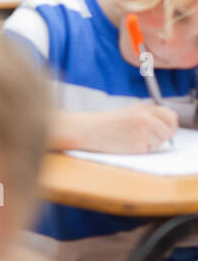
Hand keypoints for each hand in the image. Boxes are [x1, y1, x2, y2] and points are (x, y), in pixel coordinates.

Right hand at [58, 103, 177, 152]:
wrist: (89, 130)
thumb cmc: (108, 121)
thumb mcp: (131, 111)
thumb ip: (151, 114)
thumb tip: (170, 125)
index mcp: (145, 109)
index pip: (171, 117)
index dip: (170, 124)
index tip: (167, 128)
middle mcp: (147, 120)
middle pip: (169, 132)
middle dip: (161, 135)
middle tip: (147, 135)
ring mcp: (143, 134)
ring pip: (159, 143)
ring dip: (150, 143)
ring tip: (131, 137)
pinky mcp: (138, 147)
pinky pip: (148, 150)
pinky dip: (140, 149)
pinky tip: (127, 143)